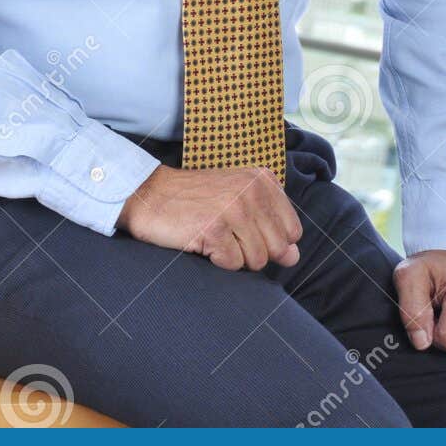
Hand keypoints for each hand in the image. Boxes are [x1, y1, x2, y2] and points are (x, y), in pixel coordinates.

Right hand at [115, 162, 302, 270]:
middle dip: (254, 252)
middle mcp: (252, 190)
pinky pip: (233, 264)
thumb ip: (270, 225)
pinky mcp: (214, 228)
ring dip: (235, 257)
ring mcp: (233, 208)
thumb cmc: (197, 200)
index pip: (293, 231)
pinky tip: (202, 240)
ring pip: (257, 260)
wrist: (151, 195)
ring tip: (215, 236)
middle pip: (278, 249)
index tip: (247, 231)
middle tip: (228, 235)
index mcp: (262, 180)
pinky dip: (217, 260)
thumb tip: (294, 257)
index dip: (272, 241)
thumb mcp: (239, 200)